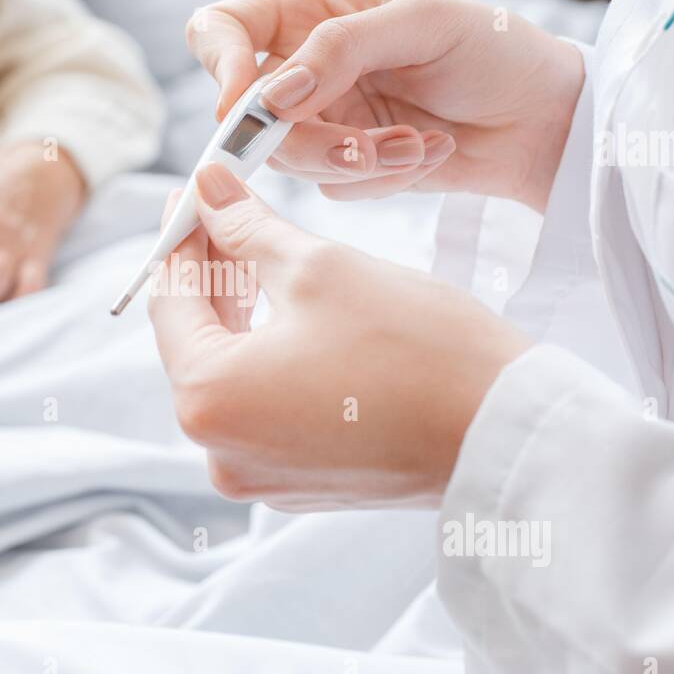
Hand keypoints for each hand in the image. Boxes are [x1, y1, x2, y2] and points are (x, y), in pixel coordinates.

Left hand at [147, 163, 530, 510]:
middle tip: (226, 213)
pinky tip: (289, 315)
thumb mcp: (318, 266)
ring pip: (230, 376)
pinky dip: (268, 360)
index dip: (179, 236)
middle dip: (209, 273)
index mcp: (209, 400)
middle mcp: (219, 452)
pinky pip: (262, 408)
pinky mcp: (299, 482)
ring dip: (240, 315)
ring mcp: (260, 475)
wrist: (503, 432)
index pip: (170, 301)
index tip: (189, 194)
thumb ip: (248, 228)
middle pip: (194, 342)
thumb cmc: (416, 349)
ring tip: (258, 254)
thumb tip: (208, 190)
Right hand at [188, 0, 582, 209]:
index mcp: (313, 10)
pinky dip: (382, 179)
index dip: (221, 65)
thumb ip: (340, 48)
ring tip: (417, 145)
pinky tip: (429, 153)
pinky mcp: (352, 166)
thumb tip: (272, 95)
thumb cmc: (494, 48)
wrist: (543, 118)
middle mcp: (308, 66)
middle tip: (361, 149)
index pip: (223, 29)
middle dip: (308, 140)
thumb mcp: (422, 24)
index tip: (246, 106)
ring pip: (292, 160)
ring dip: (356, 161)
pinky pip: (334, 188)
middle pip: (252, 115)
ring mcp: (327, 118)